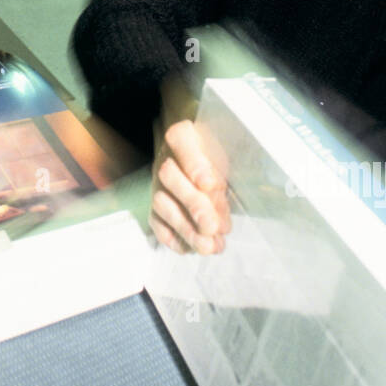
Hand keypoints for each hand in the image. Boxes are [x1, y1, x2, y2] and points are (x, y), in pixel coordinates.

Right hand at [150, 84, 230, 254]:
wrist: (206, 164)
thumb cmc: (219, 156)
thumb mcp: (228, 152)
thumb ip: (225, 170)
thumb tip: (221, 198)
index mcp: (183, 135)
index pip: (181, 139)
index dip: (194, 163)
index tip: (211, 184)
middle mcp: (165, 158)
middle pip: (169, 177)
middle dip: (192, 204)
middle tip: (211, 226)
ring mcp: (158, 184)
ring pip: (162, 204)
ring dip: (186, 228)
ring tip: (209, 246)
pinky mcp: (156, 207)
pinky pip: (157, 223)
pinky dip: (174, 238)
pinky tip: (192, 249)